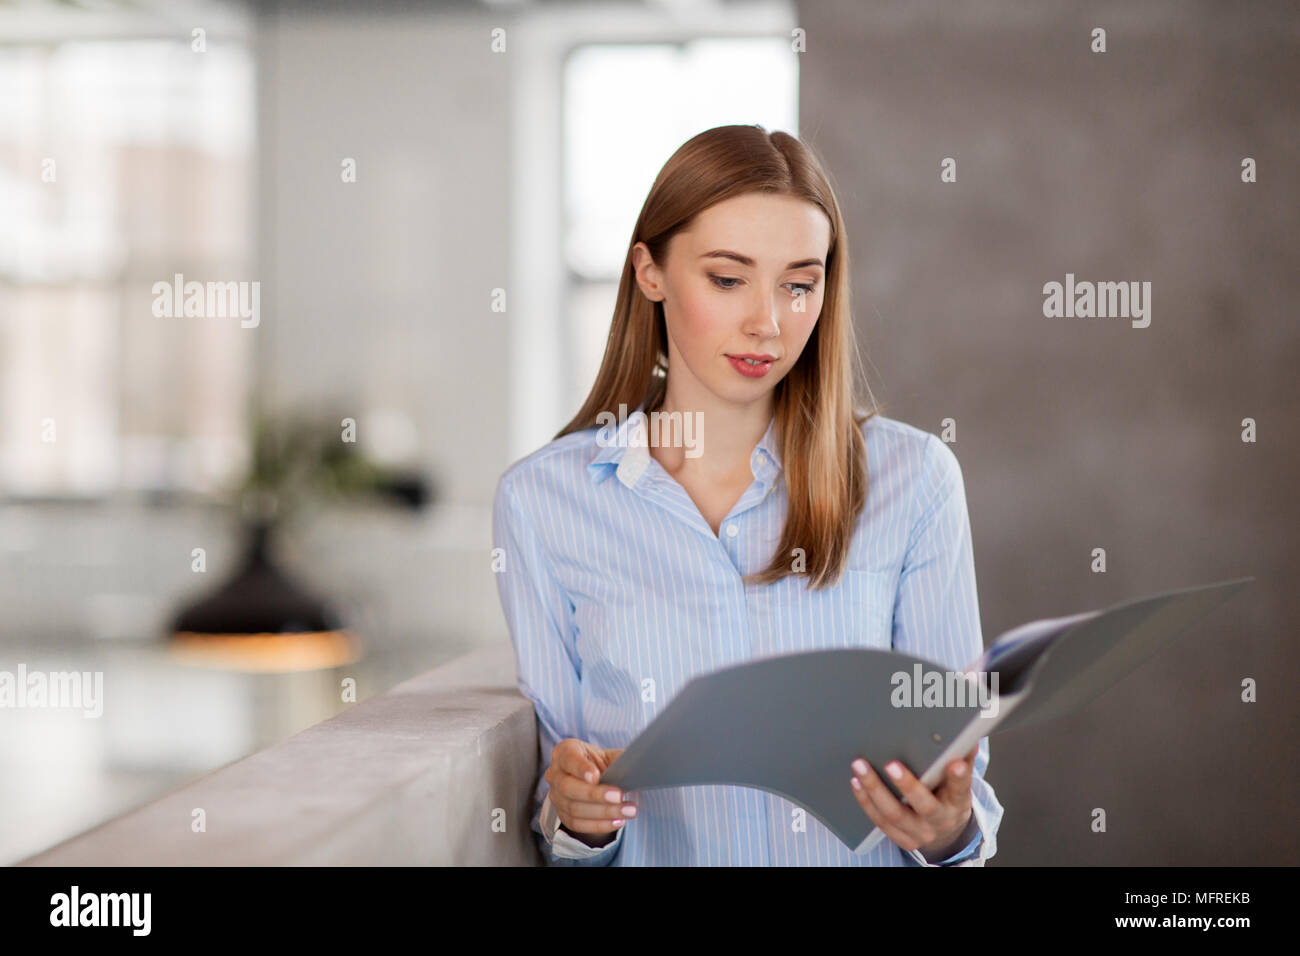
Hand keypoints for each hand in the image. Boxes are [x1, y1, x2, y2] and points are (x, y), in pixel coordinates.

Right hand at [547, 738, 634, 847]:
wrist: (599, 781)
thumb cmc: (605, 764)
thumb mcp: (612, 756)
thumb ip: (623, 760)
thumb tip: (640, 767)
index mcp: (565, 751)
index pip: (568, 758)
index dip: (581, 768)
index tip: (596, 776)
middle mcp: (555, 773)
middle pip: (568, 787)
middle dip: (595, 794)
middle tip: (619, 796)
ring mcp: (556, 796)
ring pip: (574, 808)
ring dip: (603, 812)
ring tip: (627, 811)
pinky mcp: (562, 814)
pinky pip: (577, 824)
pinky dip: (599, 824)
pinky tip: (618, 821)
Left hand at [849, 745, 977, 860]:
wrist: (945, 830)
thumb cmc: (948, 795)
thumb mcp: (958, 780)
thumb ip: (962, 756)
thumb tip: (969, 734)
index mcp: (958, 802)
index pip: (961, 789)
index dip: (958, 778)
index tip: (955, 763)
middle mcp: (941, 820)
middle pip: (925, 806)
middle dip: (907, 785)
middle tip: (891, 764)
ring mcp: (921, 832)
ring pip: (895, 814)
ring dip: (875, 789)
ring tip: (860, 766)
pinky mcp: (903, 839)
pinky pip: (881, 822)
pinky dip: (866, 801)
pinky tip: (856, 782)